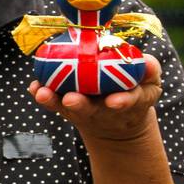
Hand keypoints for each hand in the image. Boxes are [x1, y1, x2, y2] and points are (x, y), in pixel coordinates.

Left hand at [28, 53, 162, 143]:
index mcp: (130, 102)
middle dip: (80, 105)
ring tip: (42, 93)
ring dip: (54, 101)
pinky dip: (45, 97)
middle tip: (70, 99)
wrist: (118, 121)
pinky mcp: (68, 108)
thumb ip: (150, 71)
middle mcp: (104, 110)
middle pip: (91, 109)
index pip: (128, 102)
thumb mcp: (150, 84)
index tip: (113, 102)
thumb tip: (146, 62)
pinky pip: (54, 104)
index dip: (122, 101)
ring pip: (68, 108)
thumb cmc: (136, 91)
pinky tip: (34, 88)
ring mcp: (84, 110)